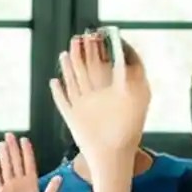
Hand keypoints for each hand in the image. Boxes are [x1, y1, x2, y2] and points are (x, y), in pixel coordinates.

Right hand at [0, 134, 61, 191]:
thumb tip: (59, 178)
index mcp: (31, 185)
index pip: (29, 164)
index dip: (27, 152)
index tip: (25, 140)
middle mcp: (19, 183)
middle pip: (16, 162)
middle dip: (13, 148)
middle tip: (10, 135)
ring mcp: (8, 187)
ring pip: (6, 167)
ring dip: (4, 155)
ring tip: (1, 143)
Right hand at [50, 33, 148, 172]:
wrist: (114, 155)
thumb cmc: (130, 129)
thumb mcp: (137, 95)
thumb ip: (131, 73)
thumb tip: (124, 52)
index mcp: (115, 91)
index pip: (108, 64)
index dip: (105, 50)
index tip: (101, 35)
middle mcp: (99, 97)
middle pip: (90, 69)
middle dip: (86, 53)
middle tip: (81, 37)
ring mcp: (85, 107)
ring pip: (75, 81)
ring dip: (70, 67)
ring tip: (66, 53)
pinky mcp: (73, 118)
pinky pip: (63, 102)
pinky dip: (57, 92)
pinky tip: (54, 81)